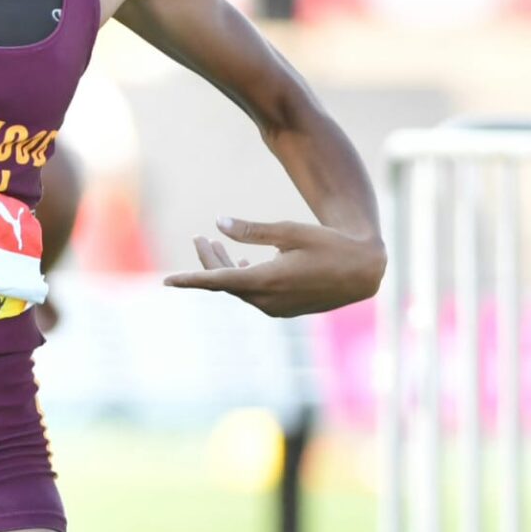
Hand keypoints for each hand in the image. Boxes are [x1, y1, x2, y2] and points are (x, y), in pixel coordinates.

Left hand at [163, 215, 385, 317]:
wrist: (364, 272)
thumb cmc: (328, 245)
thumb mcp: (290, 230)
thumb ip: (252, 230)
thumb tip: (219, 222)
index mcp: (266, 281)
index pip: (217, 281)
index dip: (190, 280)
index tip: (167, 281)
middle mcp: (268, 300)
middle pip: (225, 282)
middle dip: (208, 261)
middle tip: (198, 237)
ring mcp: (278, 308)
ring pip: (239, 288)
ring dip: (225, 268)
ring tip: (212, 245)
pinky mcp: (286, 309)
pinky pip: (254, 295)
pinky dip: (242, 278)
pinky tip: (242, 262)